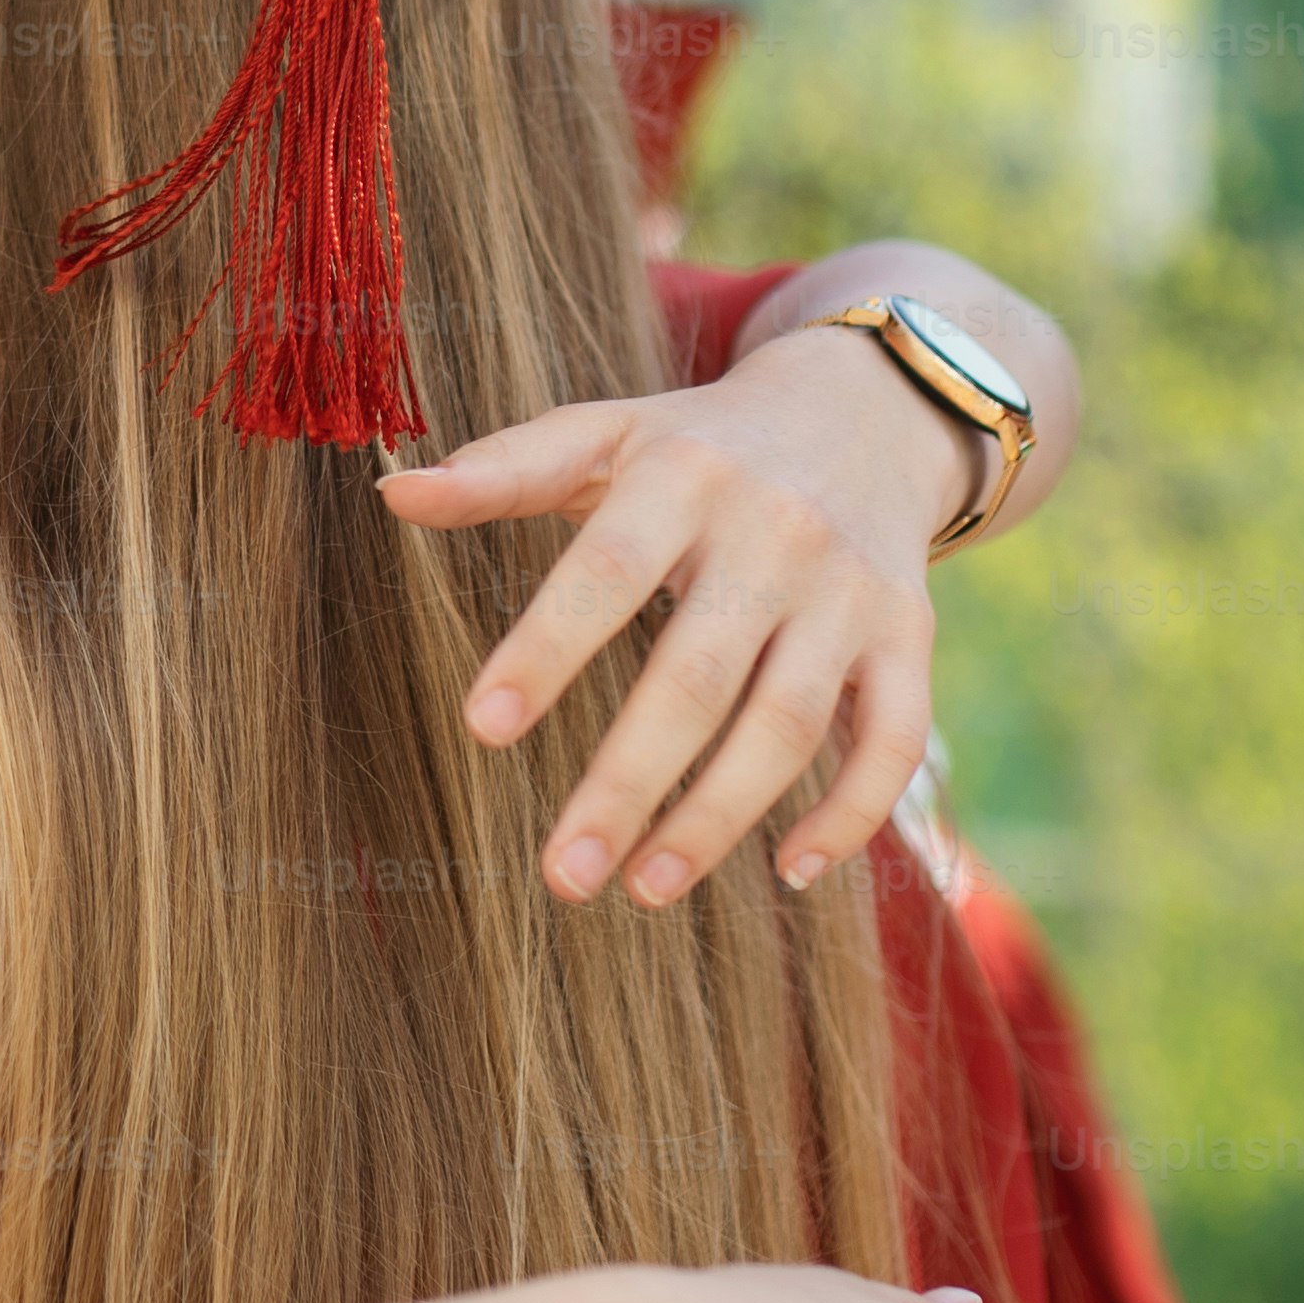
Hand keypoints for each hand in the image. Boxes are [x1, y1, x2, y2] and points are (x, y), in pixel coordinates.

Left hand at [380, 325, 965, 905]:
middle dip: (628, 782)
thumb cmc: (701, 445)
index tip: (482, 727)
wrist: (863, 411)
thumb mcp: (607, 434)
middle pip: (697, 674)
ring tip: (644, 891)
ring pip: (790, 722)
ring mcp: (850, 591)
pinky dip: (851, 811)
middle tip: (562, 877)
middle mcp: (775, 532)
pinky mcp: (910, 635)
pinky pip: (893, 737)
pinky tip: (790, 872)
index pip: (607, 568)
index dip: (547, 647)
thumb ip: (506, 470)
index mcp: (684, 477)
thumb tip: (393, 492)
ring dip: (719, 817)